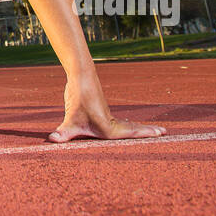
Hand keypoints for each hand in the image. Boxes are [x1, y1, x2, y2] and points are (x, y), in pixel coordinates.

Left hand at [47, 76, 166, 142]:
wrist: (81, 75)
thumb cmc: (78, 97)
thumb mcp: (70, 119)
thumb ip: (63, 132)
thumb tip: (51, 140)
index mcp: (108, 127)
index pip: (130, 134)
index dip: (144, 135)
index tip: (160, 133)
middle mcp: (111, 121)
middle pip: (133, 128)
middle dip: (147, 132)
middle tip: (164, 132)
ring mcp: (108, 116)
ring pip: (127, 124)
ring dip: (140, 128)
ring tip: (154, 131)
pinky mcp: (102, 112)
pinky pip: (120, 121)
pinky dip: (129, 125)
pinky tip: (130, 125)